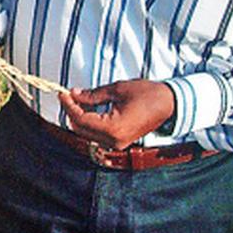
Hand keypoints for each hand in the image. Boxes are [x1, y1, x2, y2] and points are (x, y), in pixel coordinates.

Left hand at [59, 80, 175, 149]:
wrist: (170, 104)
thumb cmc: (147, 94)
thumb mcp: (117, 89)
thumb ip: (93, 95)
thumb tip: (74, 94)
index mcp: (114, 128)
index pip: (81, 119)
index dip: (69, 106)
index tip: (62, 93)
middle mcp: (114, 141)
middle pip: (81, 129)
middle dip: (71, 112)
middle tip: (68, 95)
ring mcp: (117, 144)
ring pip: (87, 133)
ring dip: (79, 117)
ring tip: (77, 99)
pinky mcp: (120, 142)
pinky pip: (97, 134)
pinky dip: (89, 122)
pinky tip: (88, 108)